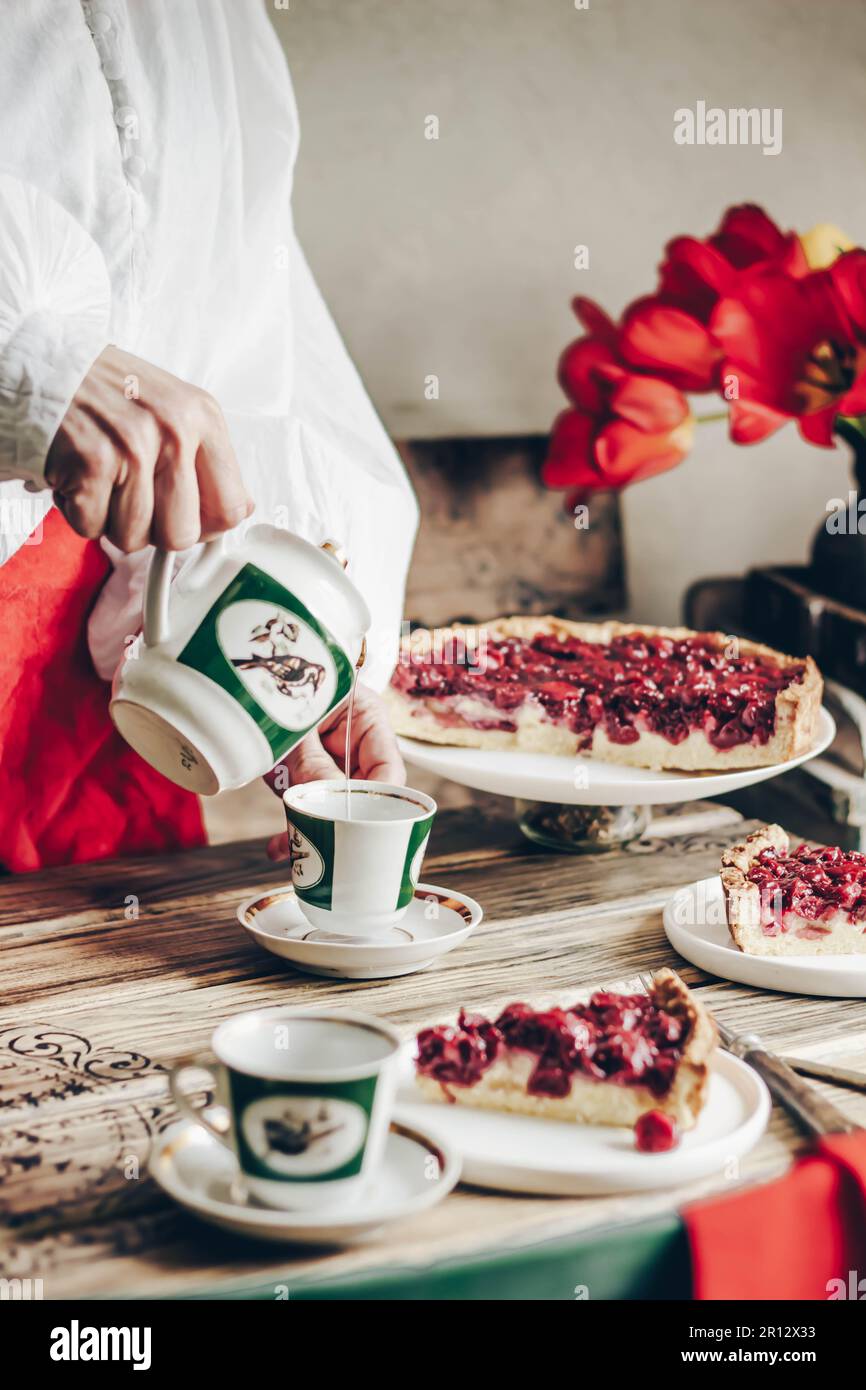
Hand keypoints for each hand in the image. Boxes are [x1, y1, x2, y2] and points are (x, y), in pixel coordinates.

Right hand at [46, 345, 252, 551]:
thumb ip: (207, 461)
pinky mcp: (90, 462)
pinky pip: (92, 527)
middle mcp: (173, 430)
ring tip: (105, 481)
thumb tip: (238, 508)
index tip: (187, 520)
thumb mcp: (175, 410)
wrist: (46, 366)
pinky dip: (80, 512)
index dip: (205, 527)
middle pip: (182, 535)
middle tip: (135, 499)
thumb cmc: (111, 393)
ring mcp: (132, 446)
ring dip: (112, 520)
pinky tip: (80, 478)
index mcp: (202, 417)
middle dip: (154, 530)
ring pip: (134, 537)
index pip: (230, 507)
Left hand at [265, 685, 405, 860]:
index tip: (361, 825)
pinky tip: (277, 846)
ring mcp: (330, 761)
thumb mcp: (296, 722)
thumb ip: (313, 762)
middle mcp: (354, 745)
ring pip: (333, 803)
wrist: (244, 679)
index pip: (387, 769)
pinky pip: (307, 803)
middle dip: (342, 819)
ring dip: (313, 824)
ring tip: (290, 844)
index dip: (379, 801)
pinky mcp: (306, 773)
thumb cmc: (278, 685)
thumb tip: (330, 808)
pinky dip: (293, 822)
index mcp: (367, 720)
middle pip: (362, 793)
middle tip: (327, 842)